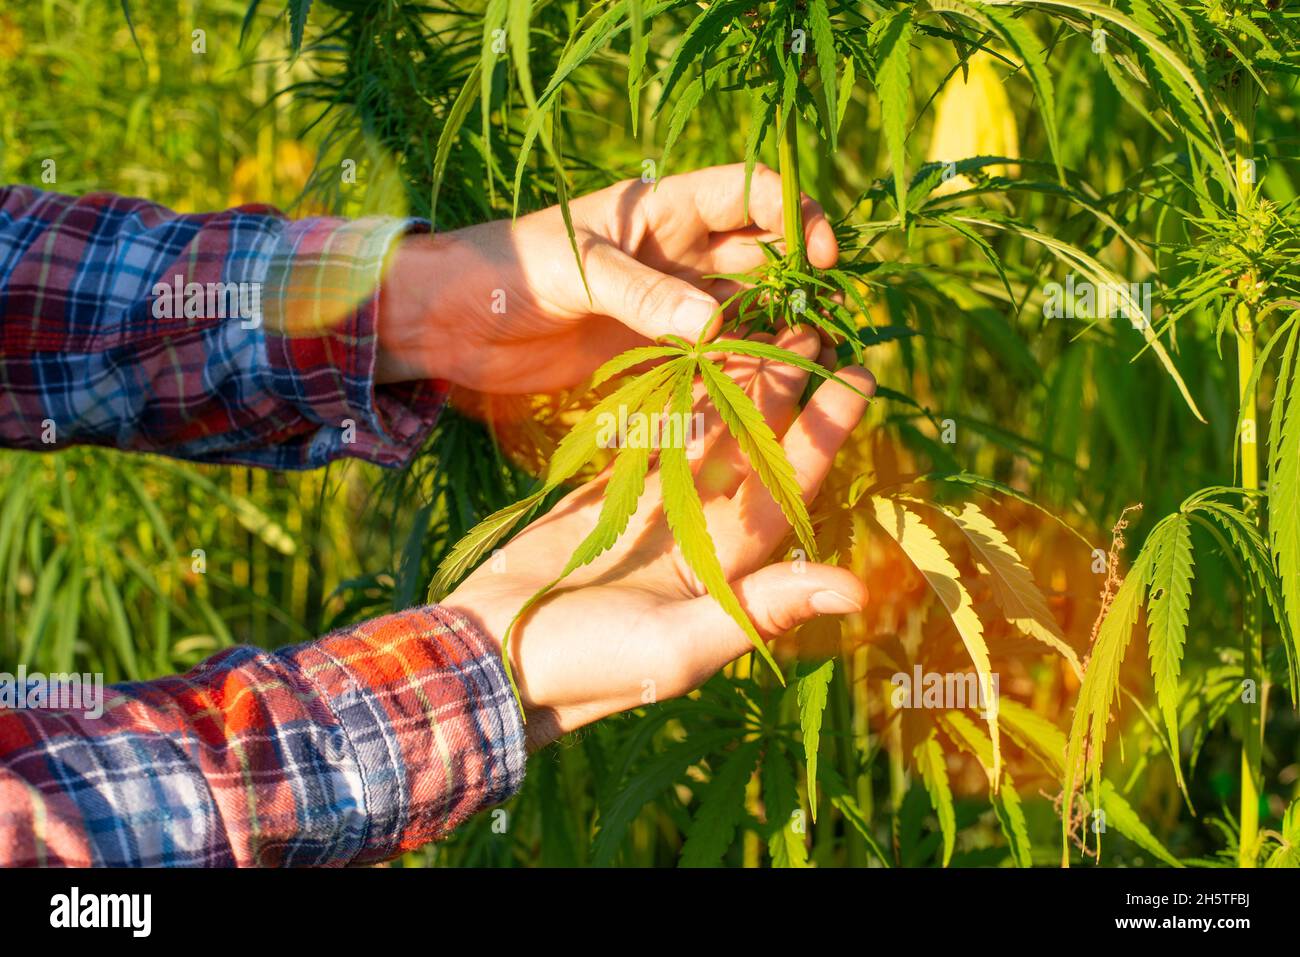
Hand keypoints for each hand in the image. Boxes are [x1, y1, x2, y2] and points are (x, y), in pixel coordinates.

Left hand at [376, 163, 838, 391]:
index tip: (818, 258)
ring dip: (779, 332)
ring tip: (810, 364)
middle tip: (827, 324)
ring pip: (747, 311)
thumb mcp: (571, 271)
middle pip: (764, 256)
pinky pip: (712, 358)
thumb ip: (640, 293)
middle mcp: (679, 253)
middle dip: (801, 281)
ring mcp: (670, 306)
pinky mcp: (653, 354)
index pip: (751, 194)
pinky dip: (740, 371)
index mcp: (663, 209)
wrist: (446, 324)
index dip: (794, 215)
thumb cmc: (502, 272)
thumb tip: (715, 321)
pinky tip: (765, 393)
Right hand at [441, 327, 874, 749]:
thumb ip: (762, 610)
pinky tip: (692, 355)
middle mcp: (700, 533)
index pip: (788, 486)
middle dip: (787, 392)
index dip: (825, 433)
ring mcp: (654, 511)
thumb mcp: (679, 646)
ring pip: (706, 432)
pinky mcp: (607, 496)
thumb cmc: (585, 665)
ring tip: (766, 328)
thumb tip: (857, 590)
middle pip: (756, 449)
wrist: (489, 654)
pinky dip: (672, 395)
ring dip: (736, 384)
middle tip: (816, 329)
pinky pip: (651, 434)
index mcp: (728, 568)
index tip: (859, 378)